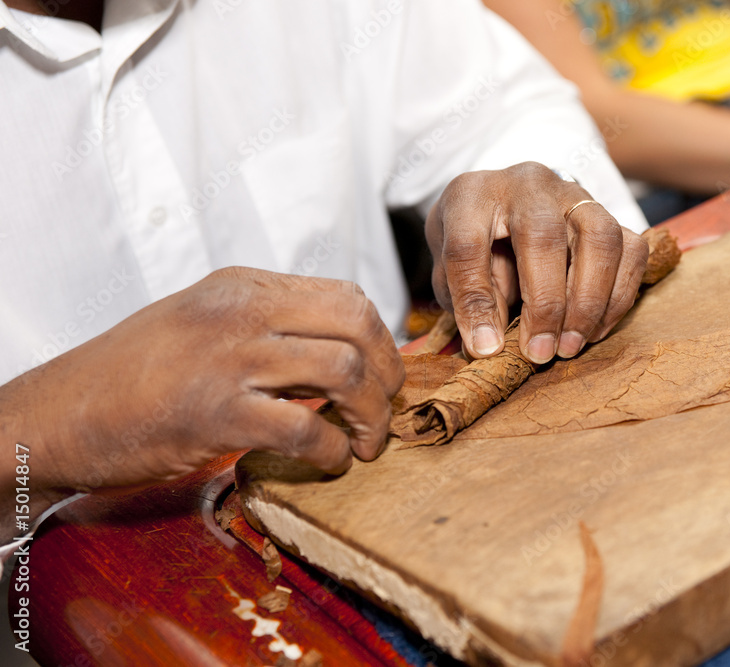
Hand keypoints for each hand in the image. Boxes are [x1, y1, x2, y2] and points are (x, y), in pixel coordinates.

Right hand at [0, 268, 404, 507]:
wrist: (56, 417)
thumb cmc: (131, 377)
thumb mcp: (204, 326)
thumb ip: (268, 329)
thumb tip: (339, 355)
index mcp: (242, 287)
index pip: (346, 295)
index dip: (380, 339)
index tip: (381, 374)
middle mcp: (241, 312)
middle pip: (358, 322)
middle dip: (388, 372)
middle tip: (383, 409)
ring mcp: (230, 359)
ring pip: (345, 369)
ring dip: (370, 415)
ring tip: (362, 442)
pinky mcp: (217, 414)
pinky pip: (307, 427)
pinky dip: (332, 450)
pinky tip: (329, 461)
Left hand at [425, 162, 648, 363]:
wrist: (502, 209)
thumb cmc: (475, 243)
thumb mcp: (452, 271)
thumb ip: (468, 302)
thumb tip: (489, 347)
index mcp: (473, 195)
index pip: (468, 244)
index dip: (475, 300)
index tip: (487, 346)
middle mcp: (527, 184)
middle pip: (542, 235)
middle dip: (544, 304)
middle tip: (540, 352)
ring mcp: (573, 194)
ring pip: (599, 237)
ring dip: (589, 301)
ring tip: (570, 345)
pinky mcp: (606, 213)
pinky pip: (630, 250)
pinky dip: (618, 296)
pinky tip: (594, 330)